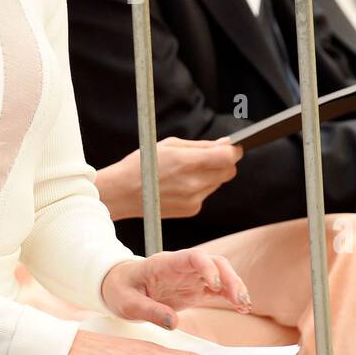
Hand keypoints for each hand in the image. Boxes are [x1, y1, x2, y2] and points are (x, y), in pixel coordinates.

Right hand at [94, 137, 241, 219]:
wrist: (122, 193)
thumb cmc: (144, 163)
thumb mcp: (170, 145)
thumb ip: (201, 145)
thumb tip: (227, 144)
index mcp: (186, 162)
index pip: (228, 157)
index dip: (233, 150)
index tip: (232, 146)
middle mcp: (193, 183)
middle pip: (228, 171)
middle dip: (225, 162)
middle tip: (213, 155)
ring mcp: (193, 199)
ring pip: (218, 183)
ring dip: (212, 174)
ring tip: (188, 170)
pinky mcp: (192, 210)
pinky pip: (206, 193)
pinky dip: (201, 186)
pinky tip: (182, 183)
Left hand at [101, 250, 250, 328]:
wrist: (119, 286)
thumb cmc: (121, 289)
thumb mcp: (127, 303)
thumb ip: (148, 311)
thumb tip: (173, 322)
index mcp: (166, 264)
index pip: (194, 256)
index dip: (207, 268)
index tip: (213, 286)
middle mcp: (182, 267)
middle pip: (215, 262)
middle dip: (230, 278)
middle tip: (239, 300)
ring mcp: (191, 278)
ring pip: (221, 274)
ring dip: (235, 287)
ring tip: (244, 305)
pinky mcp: (194, 290)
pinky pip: (218, 290)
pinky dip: (231, 296)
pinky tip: (242, 307)